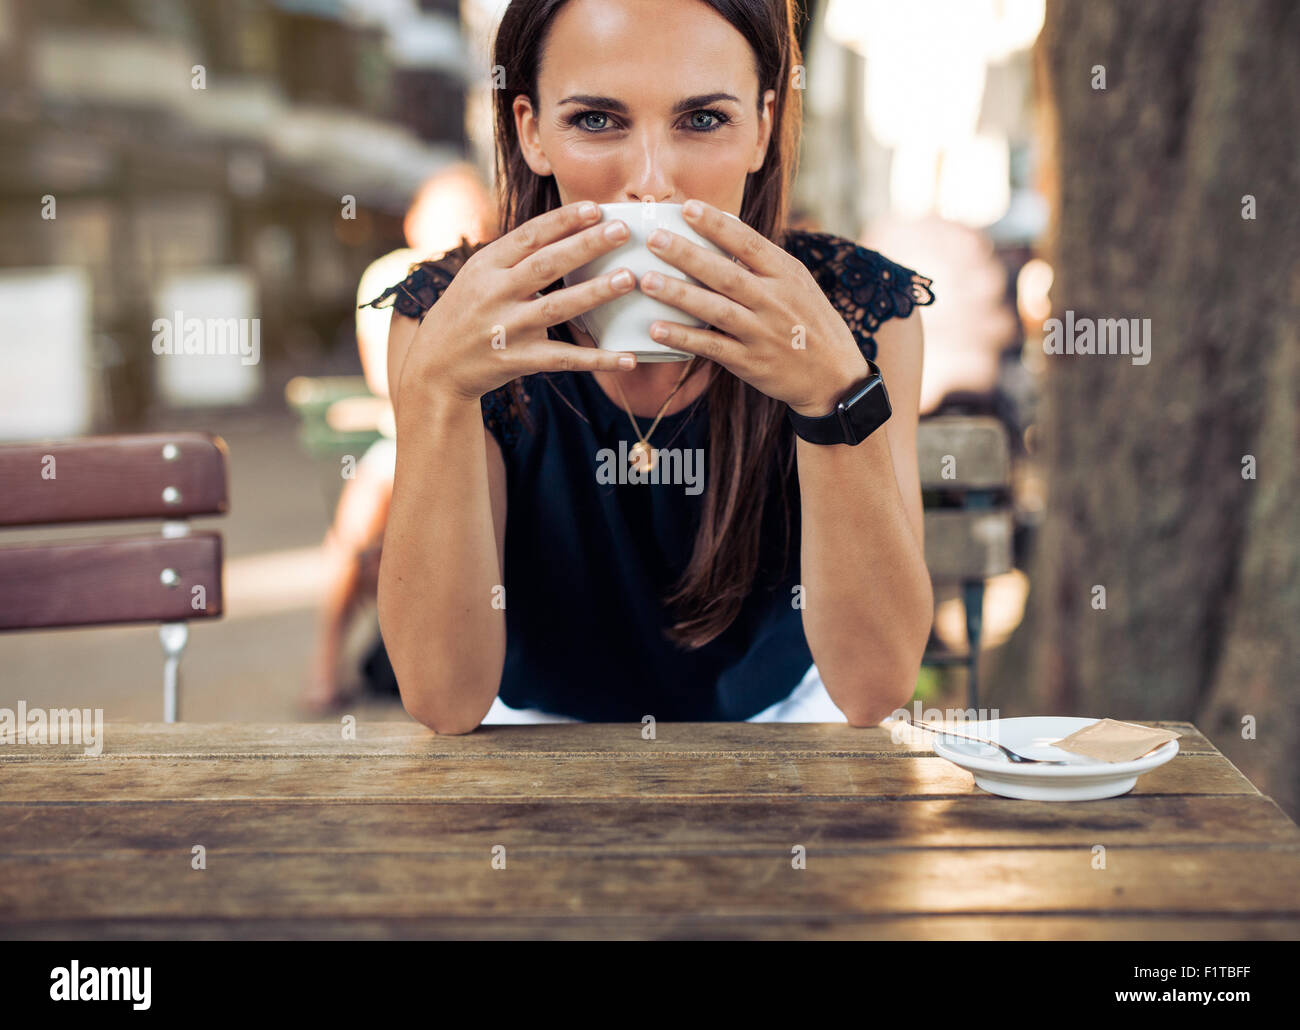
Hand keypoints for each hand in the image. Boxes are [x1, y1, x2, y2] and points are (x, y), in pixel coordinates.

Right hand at [401, 201, 643, 402]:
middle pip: (546, 265)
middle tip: (622, 231)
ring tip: (627, 279)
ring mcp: (507, 329)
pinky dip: (597, 359)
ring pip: (557, 308)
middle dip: (586, 245)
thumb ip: (515, 256)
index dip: (563, 221)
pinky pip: (564, 359)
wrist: (435, 367)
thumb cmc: (466, 312)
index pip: (528, 236)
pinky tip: (627, 358)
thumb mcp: (478, 275)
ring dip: (594, 293)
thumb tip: (566, 227)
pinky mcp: (518, 361)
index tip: (595, 207)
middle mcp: (495, 294)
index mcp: (486, 266)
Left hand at [637, 199, 869, 416]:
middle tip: (654, 239)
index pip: (748, 243)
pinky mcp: (751, 363)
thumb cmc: (809, 321)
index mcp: (786, 274)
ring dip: (679, 295)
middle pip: (725, 273)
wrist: (834, 376)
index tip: (688, 207)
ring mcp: (762, 333)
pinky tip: (656, 329)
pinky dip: (684, 338)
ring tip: (646, 281)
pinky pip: (712, 347)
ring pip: (716, 309)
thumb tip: (724, 228)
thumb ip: (764, 262)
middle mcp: (774, 301)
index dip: (717, 225)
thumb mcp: (798, 284)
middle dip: (687, 255)